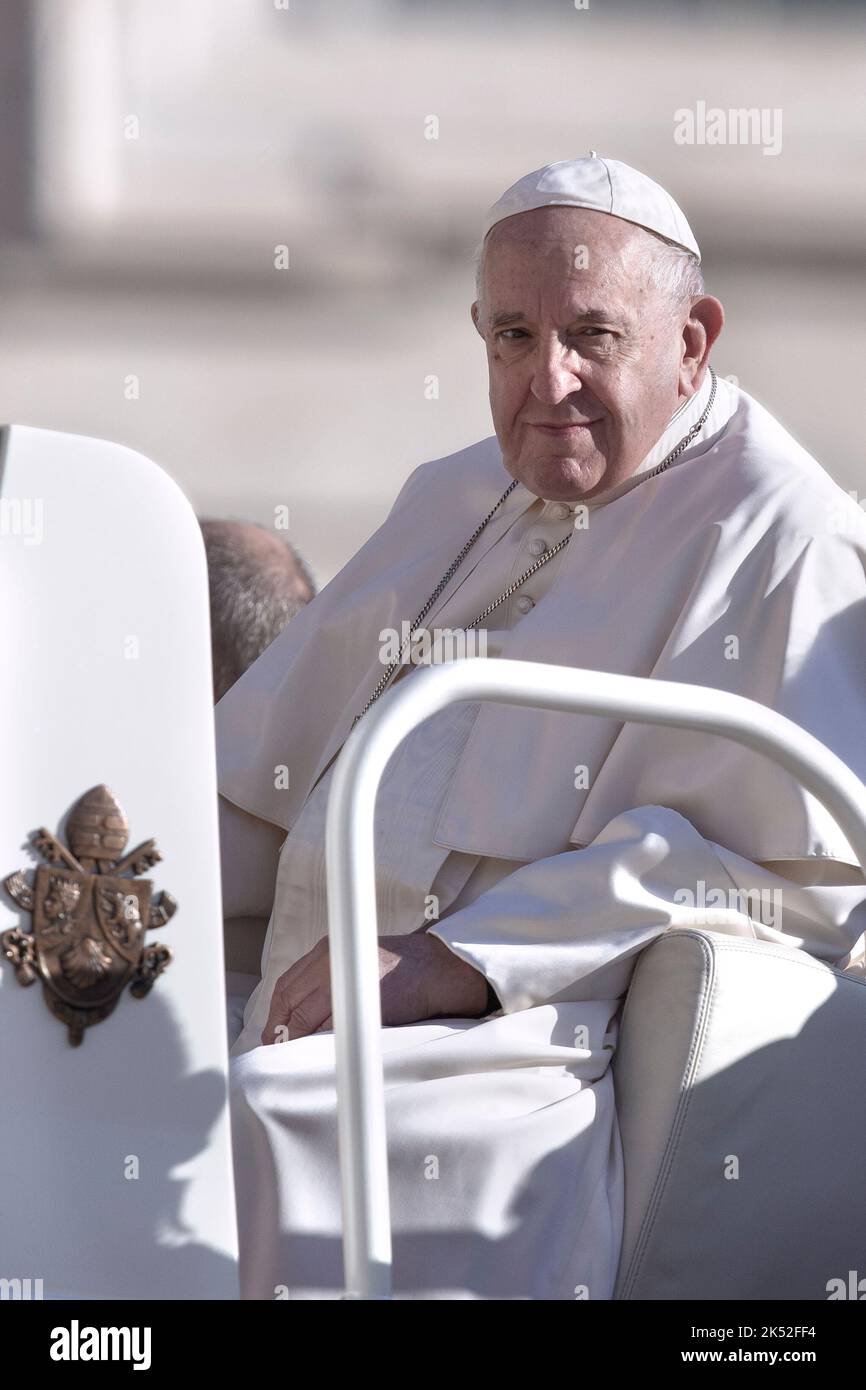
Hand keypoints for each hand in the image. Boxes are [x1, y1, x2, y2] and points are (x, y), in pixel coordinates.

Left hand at [261, 930, 489, 1044]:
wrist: (434, 970)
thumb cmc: (399, 970)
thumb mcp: (356, 962)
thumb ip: (328, 979)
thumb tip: (301, 1013)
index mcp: (327, 950)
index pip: (286, 983)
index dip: (275, 1011)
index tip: (273, 1030)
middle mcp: (329, 961)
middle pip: (288, 1000)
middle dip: (279, 1027)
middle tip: (277, 1046)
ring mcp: (342, 981)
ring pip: (304, 1016)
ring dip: (296, 1037)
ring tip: (294, 1052)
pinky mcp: (357, 1002)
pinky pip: (327, 1027)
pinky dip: (317, 1040)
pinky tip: (317, 1050)